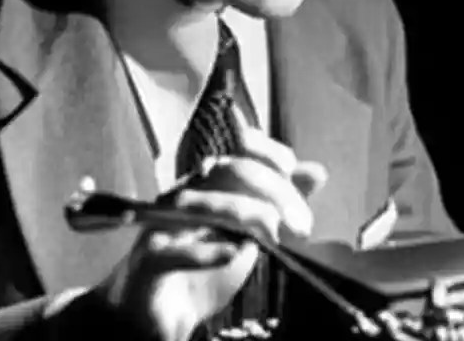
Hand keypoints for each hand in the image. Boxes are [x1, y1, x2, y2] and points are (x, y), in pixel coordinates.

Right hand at [89, 128, 327, 340]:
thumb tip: (316, 171)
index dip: (275, 158)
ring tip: (274, 234)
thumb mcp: (253, 234)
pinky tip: (233, 253)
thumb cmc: (204, 267)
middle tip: (299, 227)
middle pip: (231, 172)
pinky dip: (204, 251)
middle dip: (273, 194)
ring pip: (202, 203)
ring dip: (245, 214)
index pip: (244, 150)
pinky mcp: (147, 261)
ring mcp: (163, 225)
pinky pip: (170, 250)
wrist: (158, 314)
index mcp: (210, 183)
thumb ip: (281, 203)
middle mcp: (186, 194)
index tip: (300, 186)